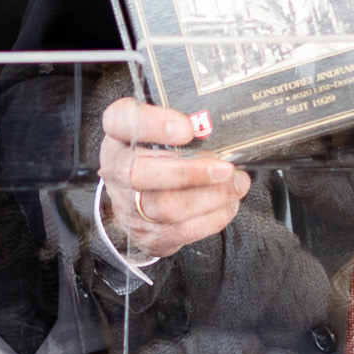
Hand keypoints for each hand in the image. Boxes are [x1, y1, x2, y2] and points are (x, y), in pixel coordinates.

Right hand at [95, 96, 247, 262]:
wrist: (135, 201)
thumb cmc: (154, 156)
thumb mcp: (157, 131)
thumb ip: (180, 123)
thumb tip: (217, 129)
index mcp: (118, 135)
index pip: (121, 120)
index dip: (153, 124)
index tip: (187, 128)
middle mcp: (116, 170)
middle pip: (138, 172)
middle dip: (188, 172)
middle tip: (225, 168)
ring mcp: (128, 206)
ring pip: (167, 206)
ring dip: (211, 196)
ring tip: (238, 183)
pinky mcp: (148, 234)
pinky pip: (184, 229)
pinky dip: (214, 215)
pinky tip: (229, 202)